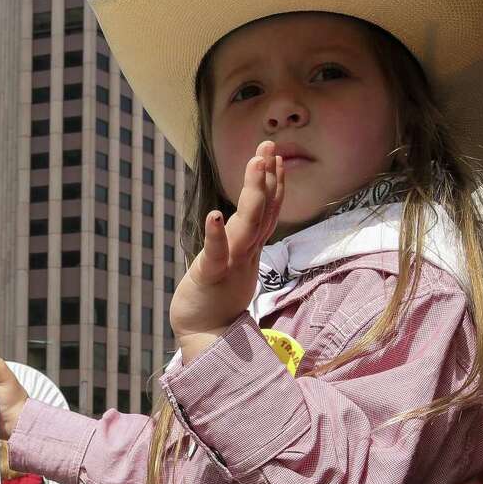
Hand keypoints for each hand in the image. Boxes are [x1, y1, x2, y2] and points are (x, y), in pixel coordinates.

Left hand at [169, 140, 284, 353]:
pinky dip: (216, 235)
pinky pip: (216, 254)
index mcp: (250, 250)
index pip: (267, 212)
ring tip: (255, 164)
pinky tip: (214, 214)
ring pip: (247, 226)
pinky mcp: (211, 277)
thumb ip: (241, 241)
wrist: (206, 337)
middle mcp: (246, 254)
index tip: (276, 156)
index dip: (274, 184)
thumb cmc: (215, 299)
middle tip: (270, 146)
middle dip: (267, 178)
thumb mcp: (233, 263)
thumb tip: (245, 219)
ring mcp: (232, 265)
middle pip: (263, 212)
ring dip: (252, 194)